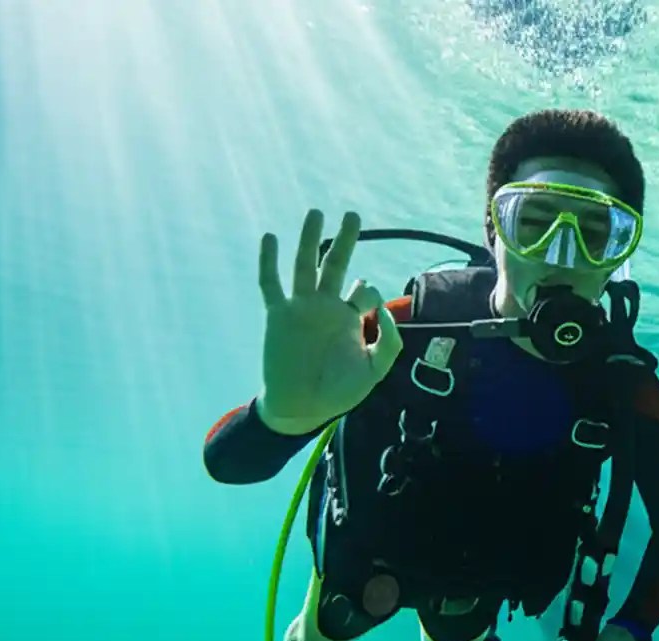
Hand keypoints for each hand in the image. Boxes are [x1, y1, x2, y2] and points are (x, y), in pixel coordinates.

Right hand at [257, 209, 402, 433]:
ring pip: (306, 265)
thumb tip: (384, 312)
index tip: (371, 315)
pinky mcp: (278, 315)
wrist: (302, 408)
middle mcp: (327, 307)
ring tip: (316, 213)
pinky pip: (271, 284)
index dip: (372, 293)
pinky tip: (271, 238)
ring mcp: (301, 308)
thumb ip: (388, 342)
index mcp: (351, 317)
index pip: (365, 290)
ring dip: (310, 239)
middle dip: (346, 240)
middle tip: (353, 214)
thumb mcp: (375, 369)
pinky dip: (269, 261)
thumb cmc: (339, 391)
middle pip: (336, 264)